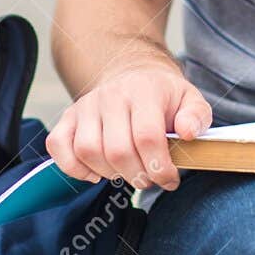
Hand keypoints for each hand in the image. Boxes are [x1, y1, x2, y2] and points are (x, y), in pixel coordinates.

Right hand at [44, 59, 211, 190]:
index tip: (169, 179)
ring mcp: (86, 105)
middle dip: (138, 175)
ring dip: (110, 174)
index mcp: (144, 91)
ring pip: (87, 151)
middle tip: (149, 178)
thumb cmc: (163, 96)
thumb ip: (196, 116)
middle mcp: (111, 96)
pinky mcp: (68, 117)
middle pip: (117, 150)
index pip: (147, 136)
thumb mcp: (190, 100)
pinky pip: (58, 146)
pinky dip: (73, 168)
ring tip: (127, 173)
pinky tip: (96, 173)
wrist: (133, 75)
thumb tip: (187, 132)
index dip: (159, 167)